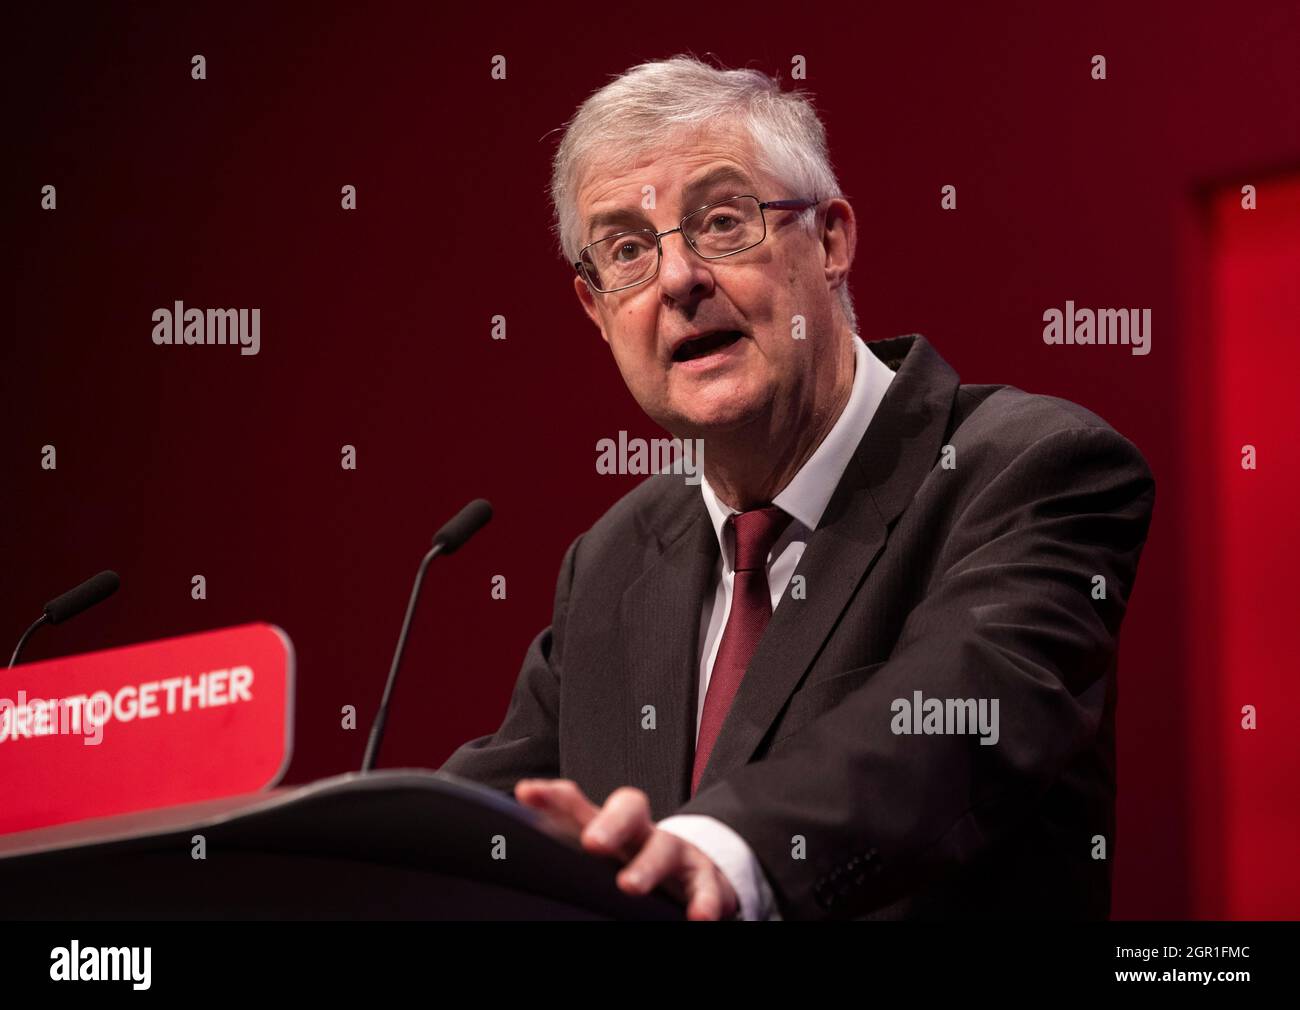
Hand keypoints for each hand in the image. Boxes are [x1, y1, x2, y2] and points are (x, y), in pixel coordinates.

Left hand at [515, 778, 738, 920]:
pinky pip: (707, 887)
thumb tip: (512, 836)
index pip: (581, 802)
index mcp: (609, 827)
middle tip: (591, 843)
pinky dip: (703, 900)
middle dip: (610, 823)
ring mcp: (676, 853)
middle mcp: (642, 832)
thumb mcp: (601, 850)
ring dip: (648, 865)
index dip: (556, 796)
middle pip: (630, 810)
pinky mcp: (706, 878)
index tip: (527, 793)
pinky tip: (697, 917)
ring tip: (629, 886)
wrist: (695, 872)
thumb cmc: (633, 861)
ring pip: (665, 847)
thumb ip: (562, 840)